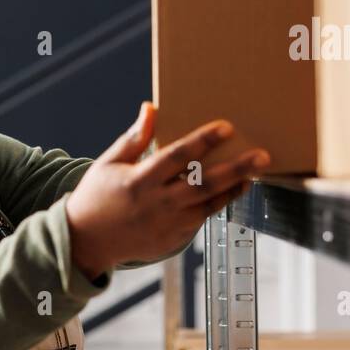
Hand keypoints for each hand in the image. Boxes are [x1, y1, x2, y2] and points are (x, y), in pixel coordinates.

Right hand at [65, 102, 269, 278]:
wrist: (86, 241)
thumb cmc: (97, 195)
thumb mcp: (109, 163)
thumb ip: (134, 138)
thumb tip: (150, 107)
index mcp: (139, 180)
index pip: (177, 156)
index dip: (203, 141)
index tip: (226, 127)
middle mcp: (156, 203)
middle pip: (204, 183)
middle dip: (236, 168)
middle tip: (262, 156)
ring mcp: (167, 224)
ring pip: (209, 204)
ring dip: (233, 188)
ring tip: (253, 174)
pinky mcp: (173, 239)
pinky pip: (201, 218)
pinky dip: (217, 203)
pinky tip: (231, 190)